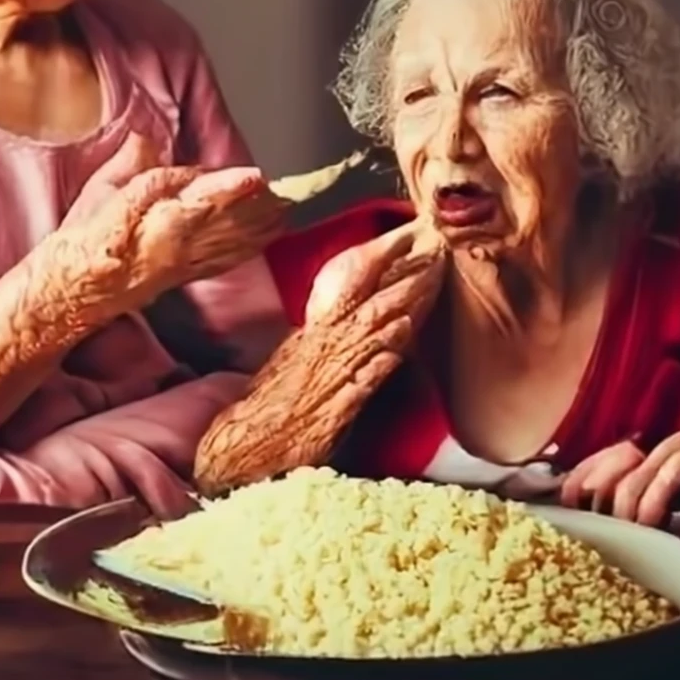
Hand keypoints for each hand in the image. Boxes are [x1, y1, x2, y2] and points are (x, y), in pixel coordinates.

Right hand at [46, 134, 287, 321]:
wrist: (75, 291)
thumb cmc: (85, 239)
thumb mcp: (100, 194)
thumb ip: (131, 167)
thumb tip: (149, 140)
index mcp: (153, 220)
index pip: (197, 196)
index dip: (228, 186)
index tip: (255, 175)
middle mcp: (177, 244)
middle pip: (228, 220)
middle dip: (261, 204)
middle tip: (292, 189)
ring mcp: (185, 263)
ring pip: (233, 240)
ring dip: (264, 224)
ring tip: (291, 207)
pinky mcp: (186, 276)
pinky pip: (226, 259)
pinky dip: (251, 247)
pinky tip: (270, 236)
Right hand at [194, 219, 445, 493]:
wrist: (244, 442)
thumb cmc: (271, 401)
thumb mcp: (294, 356)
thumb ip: (322, 334)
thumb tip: (344, 312)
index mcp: (317, 332)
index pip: (352, 285)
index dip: (380, 259)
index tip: (407, 237)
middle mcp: (325, 349)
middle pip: (367, 306)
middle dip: (402, 280)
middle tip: (434, 254)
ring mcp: (330, 379)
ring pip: (366, 339)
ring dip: (394, 312)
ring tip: (423, 290)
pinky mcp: (332, 414)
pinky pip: (357, 386)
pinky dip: (376, 367)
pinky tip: (395, 353)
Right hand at [560, 404, 679, 525]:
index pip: (679, 465)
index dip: (657, 494)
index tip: (642, 522)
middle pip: (656, 457)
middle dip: (633, 489)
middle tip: (615, 521)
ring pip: (651, 452)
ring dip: (627, 479)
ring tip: (605, 506)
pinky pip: (657, 452)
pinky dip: (633, 469)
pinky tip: (614, 487)